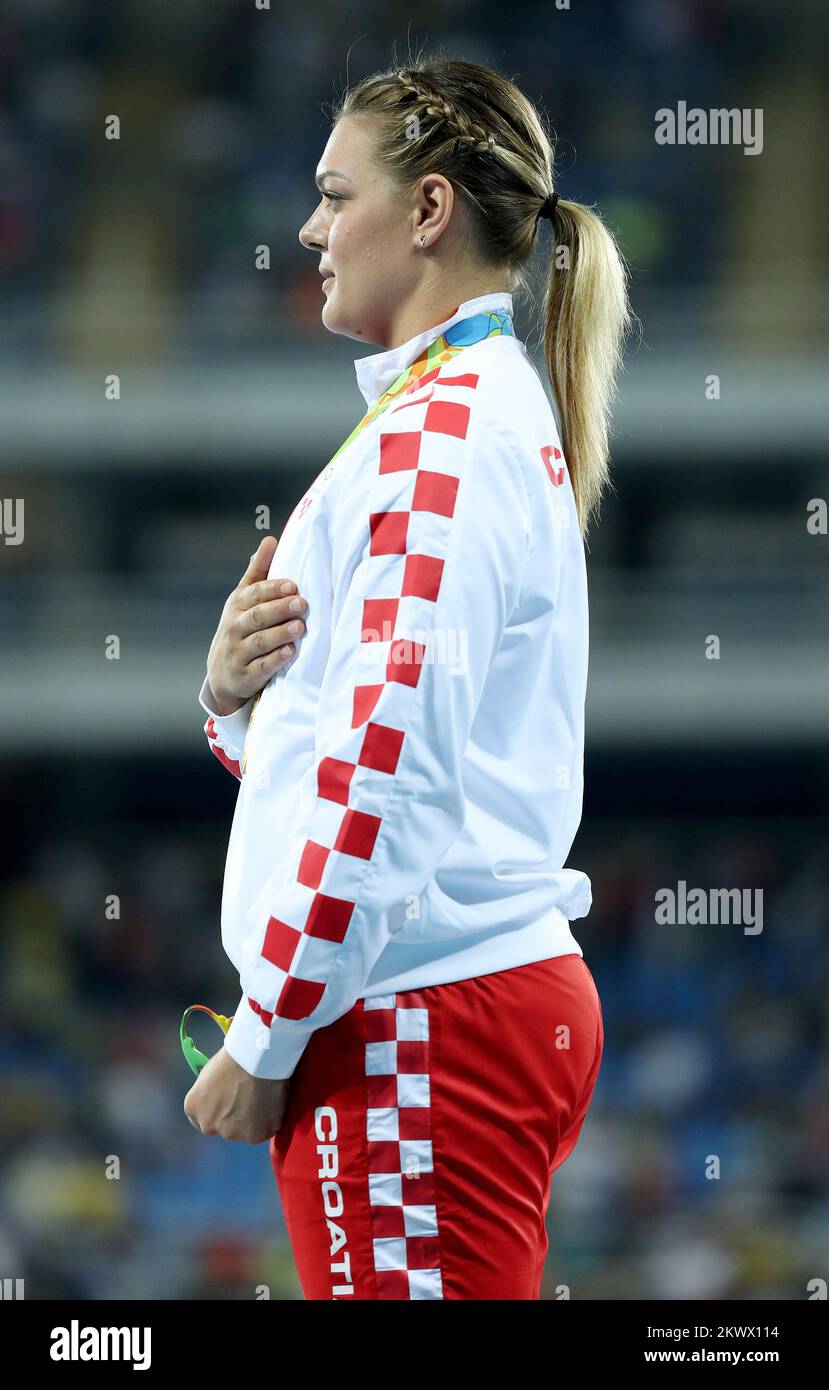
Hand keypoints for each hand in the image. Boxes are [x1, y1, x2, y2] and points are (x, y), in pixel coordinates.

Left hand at [183, 1045, 290, 1142]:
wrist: (258, 1059)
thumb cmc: (234, 1058)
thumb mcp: (211, 1075)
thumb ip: (212, 1093)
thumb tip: (222, 1096)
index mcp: (193, 1108)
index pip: (202, 1118)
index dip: (218, 1111)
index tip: (229, 1102)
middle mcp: (208, 1126)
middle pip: (222, 1127)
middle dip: (234, 1118)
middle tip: (249, 1099)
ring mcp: (232, 1134)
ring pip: (244, 1131)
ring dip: (253, 1121)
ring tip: (263, 1099)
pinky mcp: (256, 1137)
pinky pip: (264, 1131)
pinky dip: (269, 1121)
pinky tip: (273, 1103)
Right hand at [206, 536, 309, 714]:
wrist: (222, 673)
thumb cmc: (240, 627)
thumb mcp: (243, 600)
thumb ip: (257, 572)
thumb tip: (270, 539)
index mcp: (237, 606)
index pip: (253, 594)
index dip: (272, 589)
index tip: (292, 585)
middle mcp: (235, 627)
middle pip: (257, 617)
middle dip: (279, 609)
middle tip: (302, 603)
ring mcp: (239, 653)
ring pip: (259, 641)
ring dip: (280, 633)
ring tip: (300, 626)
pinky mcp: (246, 675)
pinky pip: (261, 667)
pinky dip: (275, 660)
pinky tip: (290, 652)